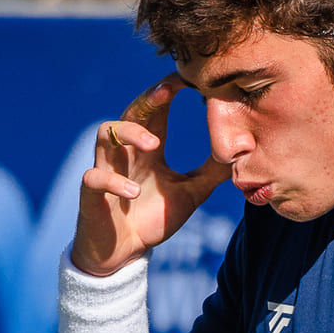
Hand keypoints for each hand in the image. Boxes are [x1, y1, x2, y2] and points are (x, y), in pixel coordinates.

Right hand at [74, 75, 231, 275]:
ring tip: (154, 144)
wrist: (124, 253)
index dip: (168, 91)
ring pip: (106, 134)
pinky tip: (132, 192)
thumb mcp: (190, 194)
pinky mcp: (92, 194)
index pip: (156, 110)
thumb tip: (241, 152)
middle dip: (148, 98)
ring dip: (129, 134)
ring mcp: (107, 169)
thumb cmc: (153, 219)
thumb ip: (211, 173)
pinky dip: (112, 182)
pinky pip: (94, 178)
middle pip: (131, 112)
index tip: (190, 79)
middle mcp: (126, 153)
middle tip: (170, 90)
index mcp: (148, 149)